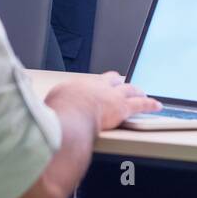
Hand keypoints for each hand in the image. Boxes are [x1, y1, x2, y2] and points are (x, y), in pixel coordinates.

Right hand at [45, 71, 161, 131]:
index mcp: (78, 86)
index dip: (95, 84)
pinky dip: (150, 104)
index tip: (97, 84)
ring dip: (135, 90)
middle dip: (116, 81)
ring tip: (141, 91)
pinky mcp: (123, 107)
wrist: (69, 117)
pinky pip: (141, 104)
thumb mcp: (48, 108)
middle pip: (111, 80)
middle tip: (120, 81)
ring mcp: (111, 96)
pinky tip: (157, 105)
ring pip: (128, 89)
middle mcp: (96, 87)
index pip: (89, 83)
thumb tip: (38, 117)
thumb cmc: (56, 115)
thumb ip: (50, 110)